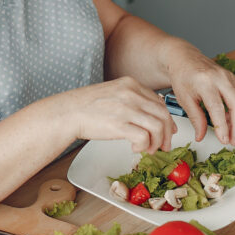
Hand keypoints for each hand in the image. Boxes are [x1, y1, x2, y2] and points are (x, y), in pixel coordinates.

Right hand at [57, 77, 176, 153]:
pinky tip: (135, 149)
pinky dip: (144, 147)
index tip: (167, 131)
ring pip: (158, 127)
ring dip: (157, 143)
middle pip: (163, 115)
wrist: (67, 112)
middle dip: (167, 134)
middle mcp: (131, 94)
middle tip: (163, 145)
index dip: (167, 120)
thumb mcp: (113, 93)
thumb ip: (132, 98)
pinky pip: (144, 138)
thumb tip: (148, 112)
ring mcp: (126, 109)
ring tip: (149, 149)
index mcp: (131, 84)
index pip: (159, 103)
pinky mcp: (119, 125)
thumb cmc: (86, 105)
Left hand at [167, 52, 234, 144]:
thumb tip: (201, 136)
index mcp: (204, 82)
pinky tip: (229, 121)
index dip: (223, 127)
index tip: (224, 140)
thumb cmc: (182, 77)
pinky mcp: (232, 78)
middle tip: (233, 141)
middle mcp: (220, 77)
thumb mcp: (184, 99)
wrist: (184, 58)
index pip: (218, 108)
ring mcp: (228, 76)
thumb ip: (195, 119)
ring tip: (230, 134)